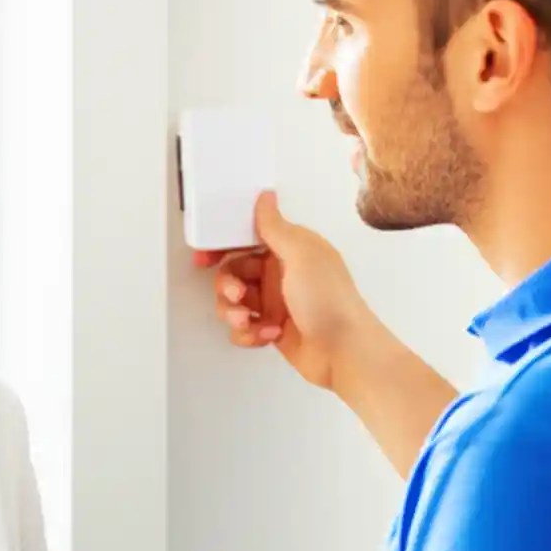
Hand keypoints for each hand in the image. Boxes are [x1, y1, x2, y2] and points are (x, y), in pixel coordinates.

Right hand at [196, 192, 376, 389]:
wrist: (345, 353)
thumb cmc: (331, 302)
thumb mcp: (302, 254)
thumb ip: (275, 226)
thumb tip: (265, 197)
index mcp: (290, 249)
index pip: (247, 239)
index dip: (223, 247)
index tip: (205, 257)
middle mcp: (281, 274)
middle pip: (234, 272)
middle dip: (227, 286)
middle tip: (236, 295)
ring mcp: (277, 303)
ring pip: (234, 302)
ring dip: (235, 313)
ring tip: (249, 321)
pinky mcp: (273, 329)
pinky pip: (244, 329)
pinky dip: (248, 334)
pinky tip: (266, 335)